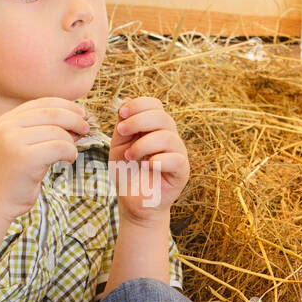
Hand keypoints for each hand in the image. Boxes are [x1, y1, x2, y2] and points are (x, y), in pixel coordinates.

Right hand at [0, 97, 89, 220]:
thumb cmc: (15, 174)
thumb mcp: (25, 144)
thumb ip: (44, 129)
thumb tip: (78, 119)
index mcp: (7, 119)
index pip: (44, 102)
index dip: (67, 106)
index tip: (81, 114)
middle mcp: (8, 126)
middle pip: (53, 114)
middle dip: (75, 120)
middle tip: (85, 130)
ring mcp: (14, 141)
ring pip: (58, 132)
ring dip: (71, 143)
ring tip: (70, 154)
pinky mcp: (25, 158)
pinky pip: (60, 147)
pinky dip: (70, 153)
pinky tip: (68, 161)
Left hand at [109, 96, 188, 222]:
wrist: (131, 201)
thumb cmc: (126, 172)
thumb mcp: (119, 145)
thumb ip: (123, 125)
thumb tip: (127, 100)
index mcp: (155, 128)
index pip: (155, 105)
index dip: (139, 105)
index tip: (122, 114)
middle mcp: (169, 137)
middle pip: (162, 117)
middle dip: (138, 121)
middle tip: (121, 132)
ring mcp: (177, 153)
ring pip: (167, 137)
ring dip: (143, 144)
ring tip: (130, 156)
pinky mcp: (182, 171)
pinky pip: (175, 159)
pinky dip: (158, 160)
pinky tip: (146, 166)